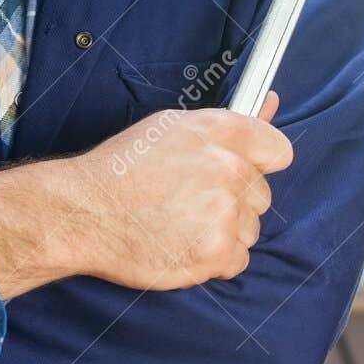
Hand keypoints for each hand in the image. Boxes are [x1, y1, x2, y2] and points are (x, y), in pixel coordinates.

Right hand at [0, 92, 291, 296]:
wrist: (83, 212)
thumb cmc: (123, 168)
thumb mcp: (174, 128)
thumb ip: (228, 124)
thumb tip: (273, 102)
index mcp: (223, 132)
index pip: (280, 151)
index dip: (261, 164)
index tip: (240, 173)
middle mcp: (230, 170)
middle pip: (262, 195)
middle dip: (235, 201)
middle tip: (191, 201)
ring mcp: (224, 213)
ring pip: (250, 230)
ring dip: (224, 232)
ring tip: (180, 224)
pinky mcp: (215, 253)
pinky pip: (237, 261)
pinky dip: (214, 260)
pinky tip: (182, 246)